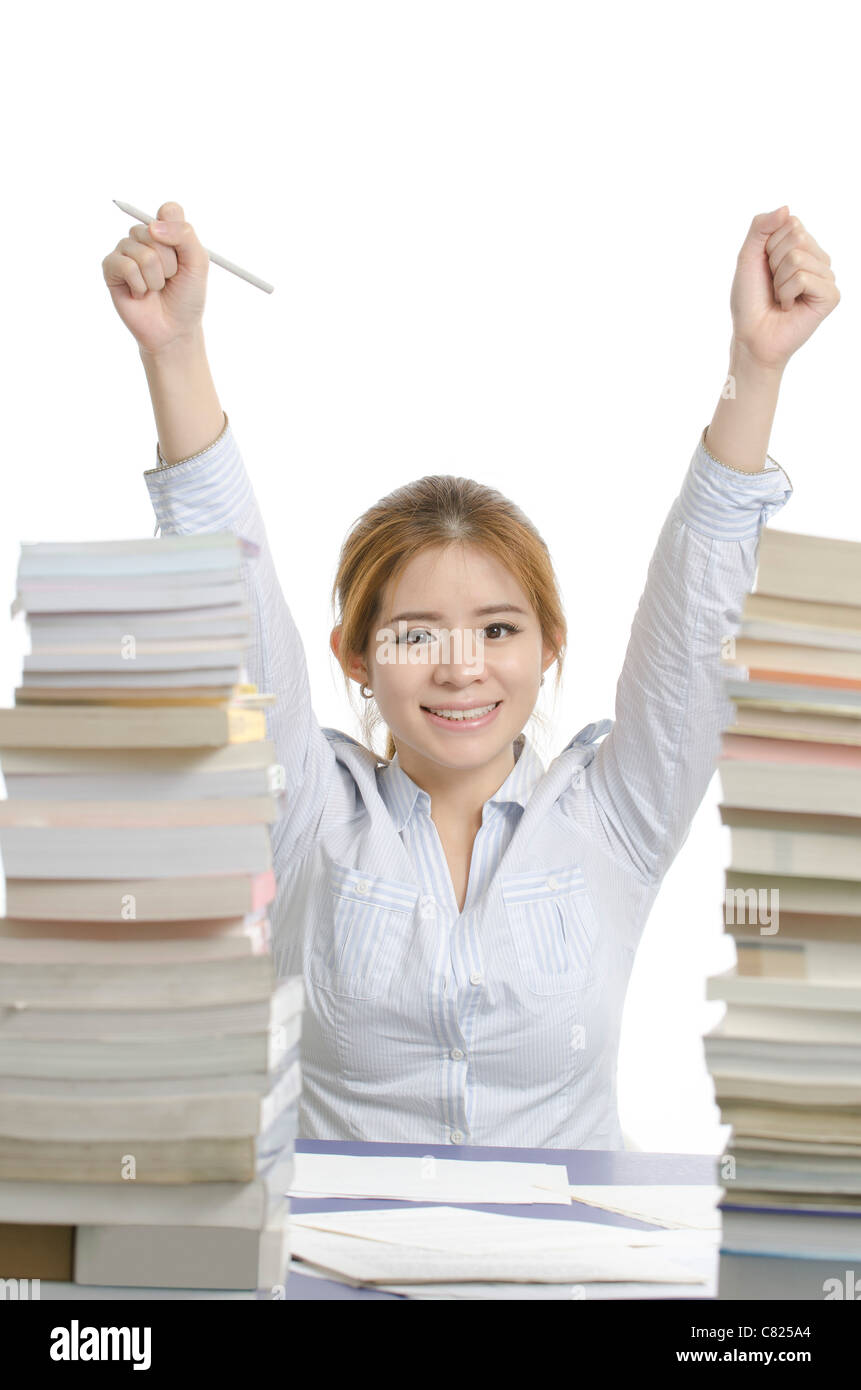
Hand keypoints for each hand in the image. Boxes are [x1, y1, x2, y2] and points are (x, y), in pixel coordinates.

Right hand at [101, 200, 209, 355]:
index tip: (183, 255)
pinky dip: (140, 286)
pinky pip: (126, 266)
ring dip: (156, 278)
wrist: (174, 329)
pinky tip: (140, 294)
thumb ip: (185, 236)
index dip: (178, 234)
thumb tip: (152, 227)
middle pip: (155, 232)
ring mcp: (125, 250)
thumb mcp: (198, 263)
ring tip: (155, 289)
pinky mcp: (111, 268)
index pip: (169, 210)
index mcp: (165, 230)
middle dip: (170, 263)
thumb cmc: (186, 297)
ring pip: (142, 253)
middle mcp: (143, 236)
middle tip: (170, 279)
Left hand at [729, 206, 839, 371]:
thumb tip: (786, 208)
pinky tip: (789, 307)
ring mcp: (827, 276)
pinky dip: (787, 293)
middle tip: (773, 285)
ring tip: (780, 298)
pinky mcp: (831, 295)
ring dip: (779, 281)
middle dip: (774, 262)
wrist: (751, 335)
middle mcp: (818, 258)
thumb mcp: (748, 256)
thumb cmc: (750, 300)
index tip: (766, 269)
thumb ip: (761, 227)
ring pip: (798, 258)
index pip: (790, 222)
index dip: (768, 246)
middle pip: (796, 236)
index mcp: (803, 246)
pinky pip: (804, 277)